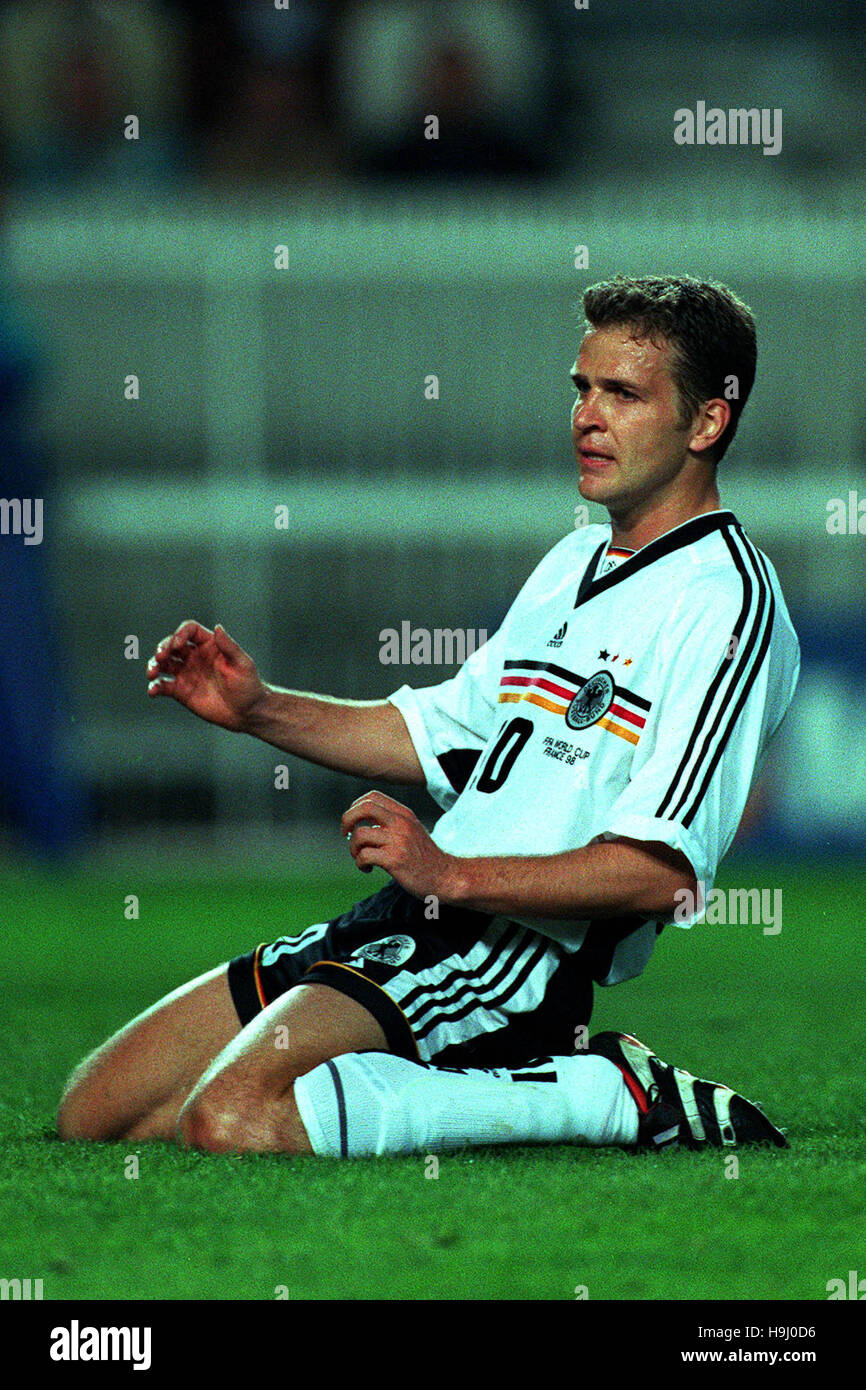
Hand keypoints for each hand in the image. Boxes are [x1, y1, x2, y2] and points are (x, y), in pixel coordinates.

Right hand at [146, 621, 266, 731]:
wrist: (246, 712)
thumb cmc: (248, 686)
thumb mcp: (243, 664)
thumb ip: (229, 646)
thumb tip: (218, 627)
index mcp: (209, 645)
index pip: (189, 631)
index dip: (180, 634)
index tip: (177, 645)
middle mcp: (195, 656)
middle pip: (172, 644)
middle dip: (163, 647)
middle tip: (161, 657)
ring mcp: (186, 673)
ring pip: (163, 664)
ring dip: (154, 665)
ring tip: (152, 672)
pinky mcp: (181, 691)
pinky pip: (163, 685)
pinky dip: (155, 687)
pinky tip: (153, 691)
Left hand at [341, 790, 453, 900]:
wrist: (447, 877)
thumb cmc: (426, 858)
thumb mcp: (412, 832)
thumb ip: (393, 824)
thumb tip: (362, 825)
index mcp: (404, 815)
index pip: (373, 797)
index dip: (356, 806)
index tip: (353, 821)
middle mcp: (401, 823)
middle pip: (364, 808)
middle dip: (347, 820)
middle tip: (345, 834)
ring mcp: (398, 841)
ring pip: (360, 834)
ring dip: (353, 848)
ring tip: (361, 858)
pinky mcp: (394, 860)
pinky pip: (364, 855)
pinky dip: (360, 863)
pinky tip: (369, 869)